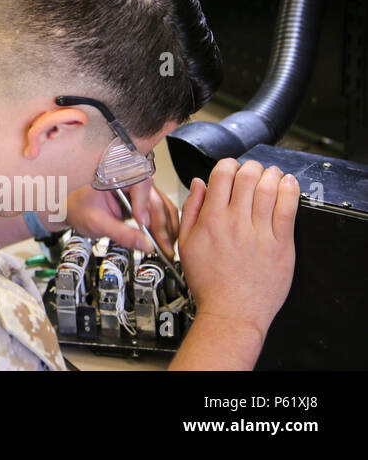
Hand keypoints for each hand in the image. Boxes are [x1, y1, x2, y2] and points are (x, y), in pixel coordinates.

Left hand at [60, 179, 178, 255]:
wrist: (68, 207)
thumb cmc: (76, 206)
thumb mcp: (96, 222)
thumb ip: (121, 233)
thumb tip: (145, 244)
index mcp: (116, 173)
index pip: (140, 182)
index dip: (144, 203)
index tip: (142, 223)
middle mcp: (131, 178)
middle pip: (154, 197)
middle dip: (160, 223)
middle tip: (162, 245)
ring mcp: (138, 190)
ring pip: (161, 205)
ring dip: (167, 228)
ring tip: (167, 248)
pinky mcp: (142, 201)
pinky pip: (159, 211)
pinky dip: (164, 227)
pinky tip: (165, 241)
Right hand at [178, 159, 298, 340]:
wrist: (231, 312)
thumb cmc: (209, 283)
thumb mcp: (186, 244)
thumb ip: (191, 210)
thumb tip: (198, 185)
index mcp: (212, 220)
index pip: (222, 174)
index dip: (228, 164)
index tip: (230, 167)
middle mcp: (236, 223)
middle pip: (248, 176)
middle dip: (251, 166)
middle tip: (252, 170)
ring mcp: (261, 234)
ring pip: (270, 188)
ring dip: (272, 174)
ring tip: (272, 175)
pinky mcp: (281, 245)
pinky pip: (289, 210)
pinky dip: (290, 191)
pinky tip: (288, 185)